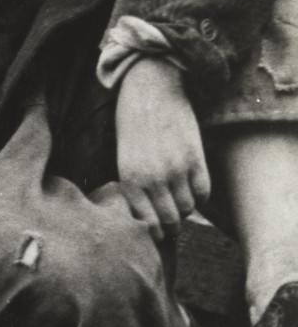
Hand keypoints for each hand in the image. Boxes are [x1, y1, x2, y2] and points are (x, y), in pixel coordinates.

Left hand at [115, 56, 209, 235]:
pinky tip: (192, 190)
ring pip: (188, 208)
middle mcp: (152, 178)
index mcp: (128, 179)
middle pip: (171, 220)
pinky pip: (204, 191)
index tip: (158, 235)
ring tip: (179, 202)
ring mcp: (176, 169)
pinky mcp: (195, 158)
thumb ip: (133, 185)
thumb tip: (147, 216)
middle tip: (172, 222)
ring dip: (185, 209)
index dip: (156, 233)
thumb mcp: (122, 157)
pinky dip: (200, 196)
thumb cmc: (131, 125)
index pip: (148, 222)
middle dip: (172, 225)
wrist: (151, 92)